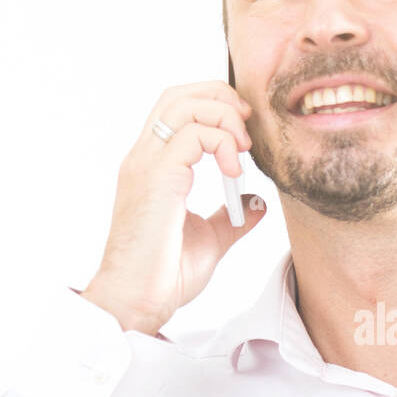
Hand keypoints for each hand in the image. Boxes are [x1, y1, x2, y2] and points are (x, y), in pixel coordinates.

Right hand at [82, 79, 266, 333]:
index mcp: (153, 167)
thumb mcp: (211, 239)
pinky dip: (221, 143)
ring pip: (184, 105)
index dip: (214, 104)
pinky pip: (192, 136)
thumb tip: (257, 202)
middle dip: (221, 98)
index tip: (244, 132)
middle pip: (178, 95)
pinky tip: (233, 172)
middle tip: (248, 127)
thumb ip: (232, 217)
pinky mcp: (156, 179)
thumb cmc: (164, 275)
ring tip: (243, 152)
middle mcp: (144, 159)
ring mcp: (146, 166)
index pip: (177, 108)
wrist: (139, 301)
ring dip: (224, 119)